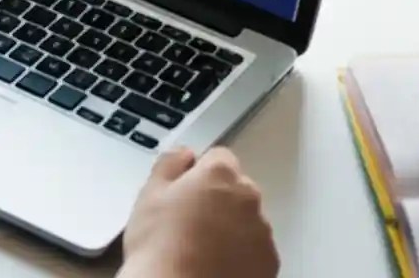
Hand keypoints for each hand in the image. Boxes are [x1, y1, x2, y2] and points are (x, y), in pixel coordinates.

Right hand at [119, 147, 278, 277]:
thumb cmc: (160, 248)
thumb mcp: (149, 195)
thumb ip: (169, 165)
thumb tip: (182, 155)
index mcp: (219, 174)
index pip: (217, 157)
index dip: (198, 173)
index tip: (185, 190)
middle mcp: (247, 197)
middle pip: (235, 188)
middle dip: (217, 200)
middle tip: (188, 222)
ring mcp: (261, 231)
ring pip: (247, 219)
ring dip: (230, 227)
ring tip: (200, 248)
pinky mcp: (269, 261)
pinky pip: (255, 249)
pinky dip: (241, 254)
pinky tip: (215, 264)